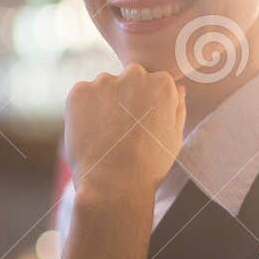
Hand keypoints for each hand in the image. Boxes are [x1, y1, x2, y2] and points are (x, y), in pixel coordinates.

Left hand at [64, 65, 185, 200]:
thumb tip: (178, 87)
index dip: (146, 105)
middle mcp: (134, 75)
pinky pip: (82, 96)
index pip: (152, 82)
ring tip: (106, 135)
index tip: (141, 123)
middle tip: (122, 129)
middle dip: (125, 96)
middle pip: (128, 79)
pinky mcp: (80, 91)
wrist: (114, 183)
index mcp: (162, 83)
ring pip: (104, 87)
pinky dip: (83, 110)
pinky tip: (90, 133)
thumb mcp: (174, 137)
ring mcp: (104, 81)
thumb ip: (177, 107)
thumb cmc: (149, 165)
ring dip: (104, 102)